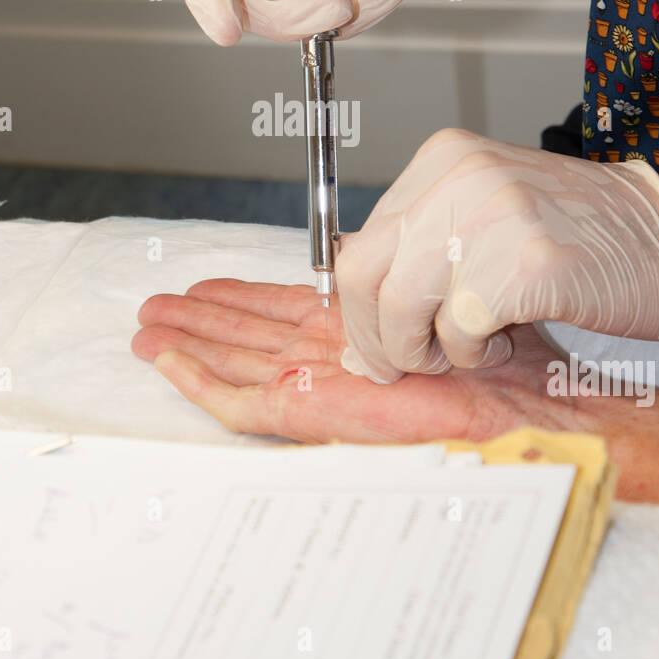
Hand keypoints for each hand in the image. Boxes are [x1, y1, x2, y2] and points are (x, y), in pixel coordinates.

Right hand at [132, 278, 563, 444]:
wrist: (513, 397)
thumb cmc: (488, 354)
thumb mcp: (431, 291)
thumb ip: (386, 274)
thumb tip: (355, 247)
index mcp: (350, 335)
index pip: (276, 312)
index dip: (235, 296)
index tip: (202, 282)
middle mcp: (324, 360)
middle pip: (242, 337)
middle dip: (196, 320)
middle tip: (151, 306)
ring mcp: (314, 387)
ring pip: (232, 364)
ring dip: (187, 346)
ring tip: (146, 329)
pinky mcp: (309, 412)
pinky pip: (239, 401)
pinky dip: (200, 381)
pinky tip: (169, 363)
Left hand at [335, 129, 658, 382]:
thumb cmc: (581, 237)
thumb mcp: (486, 216)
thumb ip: (421, 250)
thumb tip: (354, 318)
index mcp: (443, 158)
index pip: (357, 243)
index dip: (359, 308)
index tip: (376, 340)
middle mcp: (459, 175)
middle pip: (363, 276)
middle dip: (377, 337)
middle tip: (410, 362)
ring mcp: (490, 216)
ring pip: (400, 309)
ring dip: (427, 350)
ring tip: (471, 345)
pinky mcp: (521, 266)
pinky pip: (457, 335)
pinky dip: (475, 354)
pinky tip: (507, 337)